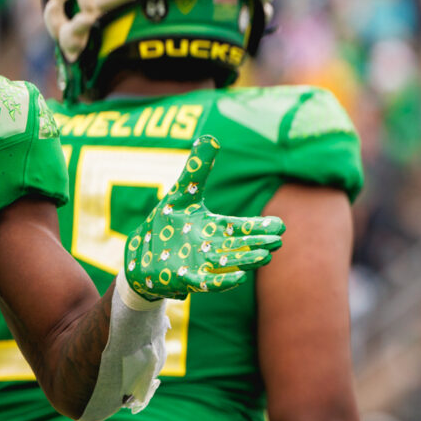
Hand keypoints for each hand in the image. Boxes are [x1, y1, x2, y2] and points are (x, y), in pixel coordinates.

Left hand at [124, 136, 285, 300]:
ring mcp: (201, 264)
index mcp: (216, 227)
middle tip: (277, 242)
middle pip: (241, 246)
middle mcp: (213, 247)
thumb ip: (198, 170)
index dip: (261, 227)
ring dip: (247, 261)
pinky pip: (208, 282)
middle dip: (259, 244)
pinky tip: (239, 277)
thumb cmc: (166, 224)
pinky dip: (223, 282)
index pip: (243, 227)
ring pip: (229, 263)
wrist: (141, 256)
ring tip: (265, 256)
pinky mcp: (185, 278)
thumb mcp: (181, 194)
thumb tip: (211, 138)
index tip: (280, 226)